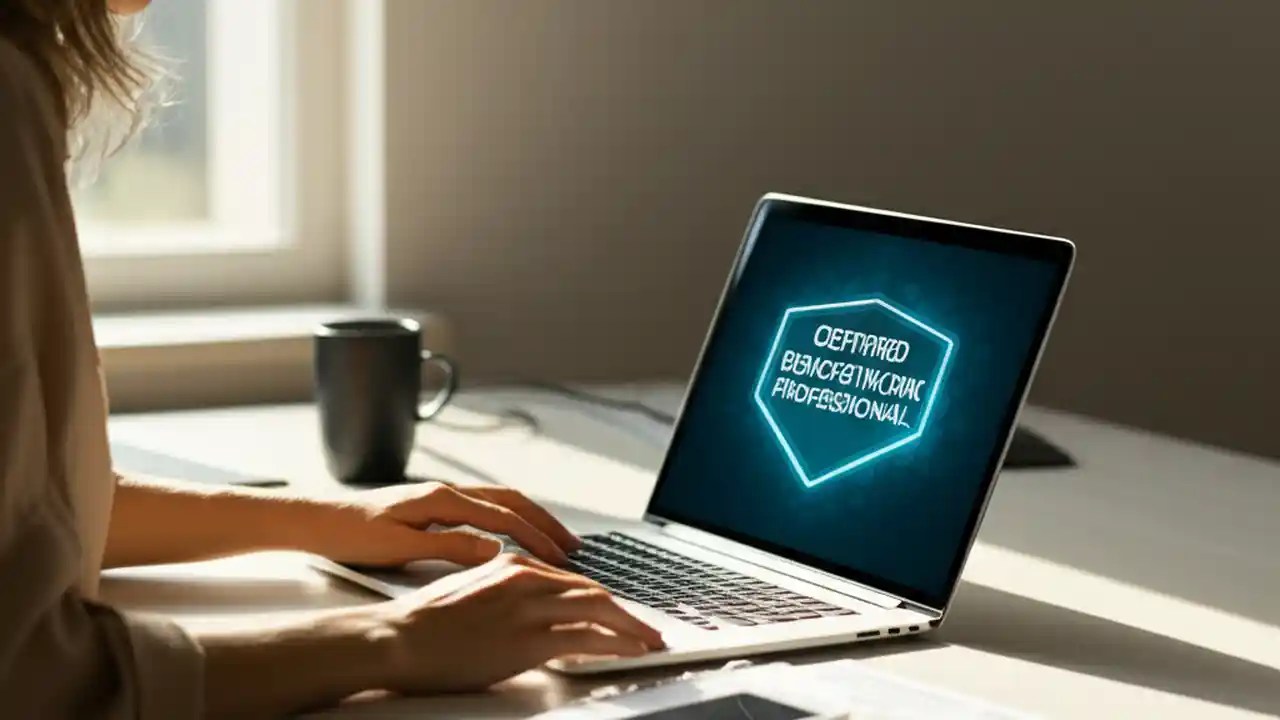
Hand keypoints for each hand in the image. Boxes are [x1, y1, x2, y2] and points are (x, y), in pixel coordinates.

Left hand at [296, 482, 580, 567]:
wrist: (318, 521)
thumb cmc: (352, 536)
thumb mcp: (399, 548)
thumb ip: (449, 547)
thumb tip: (494, 548)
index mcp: (442, 499)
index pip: (504, 517)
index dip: (536, 537)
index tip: (559, 558)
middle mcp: (447, 491)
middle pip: (511, 500)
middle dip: (545, 522)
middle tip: (572, 546)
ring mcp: (442, 495)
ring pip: (501, 500)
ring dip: (531, 518)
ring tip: (554, 538)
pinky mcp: (435, 505)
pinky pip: (486, 506)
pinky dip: (511, 517)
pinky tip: (515, 533)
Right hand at [374, 553, 664, 692]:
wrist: (396, 637)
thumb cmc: (424, 621)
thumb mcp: (471, 588)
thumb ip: (505, 590)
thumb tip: (531, 604)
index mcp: (513, 564)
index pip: (573, 579)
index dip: (603, 597)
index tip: (620, 611)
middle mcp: (526, 578)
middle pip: (594, 591)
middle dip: (627, 611)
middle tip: (647, 628)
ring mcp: (528, 608)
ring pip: (598, 609)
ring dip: (630, 627)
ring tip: (649, 641)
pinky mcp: (527, 640)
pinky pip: (585, 639)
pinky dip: (615, 644)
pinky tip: (628, 652)